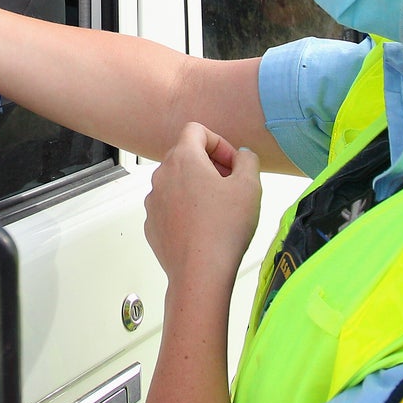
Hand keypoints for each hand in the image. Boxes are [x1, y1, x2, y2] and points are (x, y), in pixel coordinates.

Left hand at [144, 123, 261, 287]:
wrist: (200, 272)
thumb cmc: (223, 229)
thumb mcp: (250, 185)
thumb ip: (248, 160)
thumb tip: (242, 156)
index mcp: (183, 159)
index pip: (196, 130)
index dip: (219, 142)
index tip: (233, 164)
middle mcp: (161, 176)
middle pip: (185, 155)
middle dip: (210, 164)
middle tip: (231, 184)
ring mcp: (153, 201)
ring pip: (177, 182)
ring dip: (197, 187)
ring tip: (220, 209)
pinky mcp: (152, 224)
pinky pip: (170, 207)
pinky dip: (186, 210)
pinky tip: (205, 227)